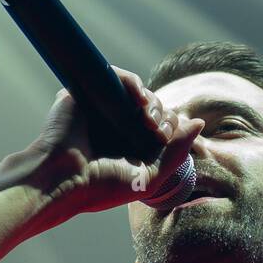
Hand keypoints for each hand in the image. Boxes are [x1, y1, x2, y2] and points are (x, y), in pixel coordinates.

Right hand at [1, 66, 204, 234]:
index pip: (164, 125)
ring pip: (141, 92)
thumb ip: (176, 152)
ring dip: (153, 103)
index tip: (164, 140)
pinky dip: (135, 85)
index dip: (173, 128)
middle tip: (156, 132)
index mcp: (131, 145)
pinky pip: (119, 76)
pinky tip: (141, 102)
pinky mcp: (89, 92)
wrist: (64, 179)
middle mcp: (118, 125)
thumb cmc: (102, 186)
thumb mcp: (150, 177)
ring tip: (148, 121)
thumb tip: (198, 122)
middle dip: (164, 116)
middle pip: (156, 107)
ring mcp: (104, 107)